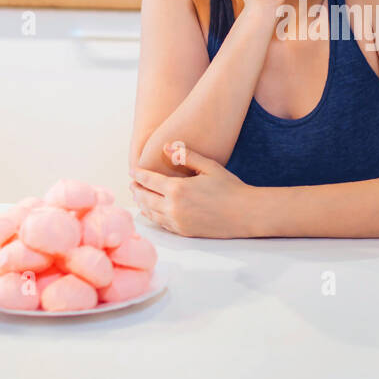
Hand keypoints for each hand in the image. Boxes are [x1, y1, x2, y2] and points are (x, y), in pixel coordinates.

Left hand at [128, 142, 258, 238]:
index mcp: (177, 189)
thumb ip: (186, 156)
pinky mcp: (184, 232)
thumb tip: (166, 147)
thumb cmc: (230, 187)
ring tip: (138, 198)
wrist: (245, 213)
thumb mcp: (209, 166)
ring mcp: (177, 222)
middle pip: (145, 198)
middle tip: (132, 185)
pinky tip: (153, 212)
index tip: (132, 171)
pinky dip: (153, 216)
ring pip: (151, 213)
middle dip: (137, 190)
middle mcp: (173, 207)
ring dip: (142, 204)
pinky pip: (162, 224)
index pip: (149, 181)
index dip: (139, 175)